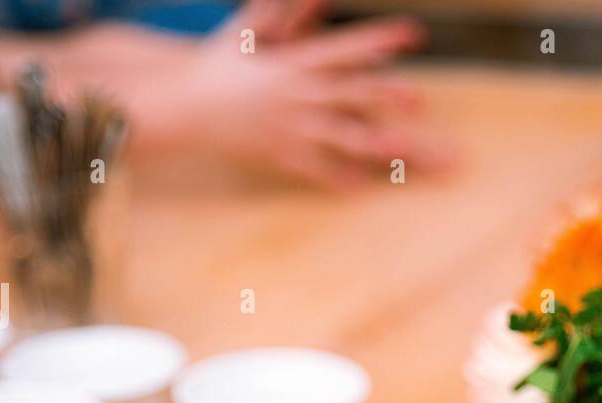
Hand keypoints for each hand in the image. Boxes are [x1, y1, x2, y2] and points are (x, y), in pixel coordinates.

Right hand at [123, 2, 448, 185]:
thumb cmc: (216, 63)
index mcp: (294, 60)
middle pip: (350, 93)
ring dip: (373, 142)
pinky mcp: (276, 151)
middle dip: (386, 95)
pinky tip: (363, 187)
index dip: (379, 39)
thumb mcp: (246, 29)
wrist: (180, 103)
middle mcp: (295, 92)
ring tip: (402, 148)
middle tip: (420, 99)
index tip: (412, 33)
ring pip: (338, 134)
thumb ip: (279, 9)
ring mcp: (287, 124)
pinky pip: (312, 167)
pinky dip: (337, 177)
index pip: (345, 47)